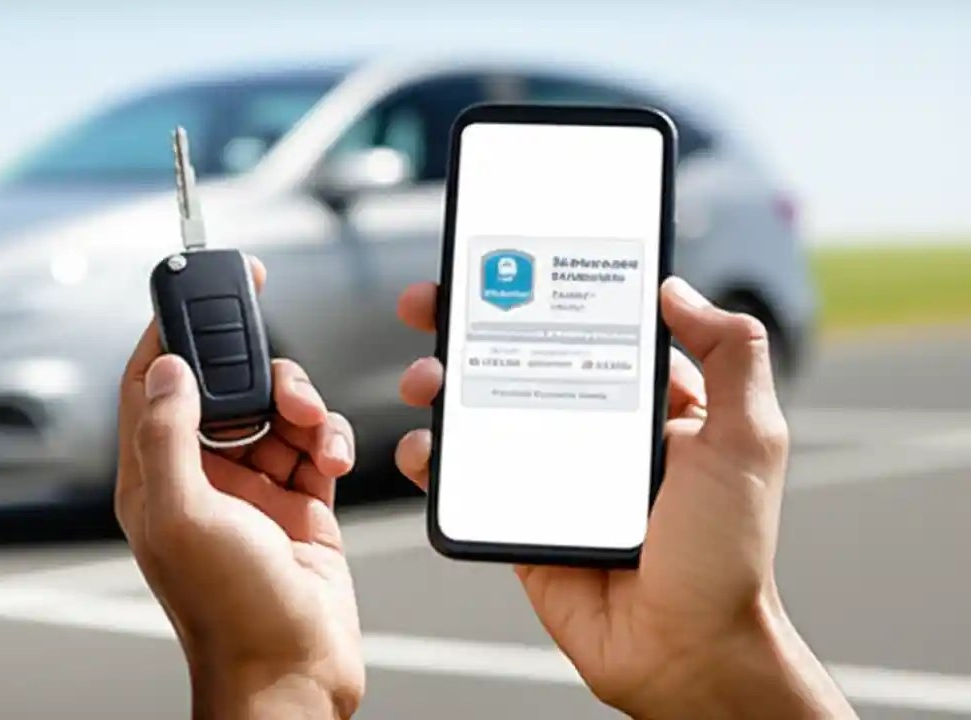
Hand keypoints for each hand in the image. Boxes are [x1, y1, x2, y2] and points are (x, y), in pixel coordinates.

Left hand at [116, 259, 362, 719]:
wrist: (294, 673)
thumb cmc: (232, 613)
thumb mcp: (183, 516)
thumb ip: (168, 436)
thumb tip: (168, 370)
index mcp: (158, 477)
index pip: (154, 384)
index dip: (171, 331)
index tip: (195, 288)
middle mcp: (204, 478)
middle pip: (226, 389)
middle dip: (258, 370)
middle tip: (281, 371)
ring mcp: (254, 490)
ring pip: (278, 411)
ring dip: (302, 408)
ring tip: (312, 431)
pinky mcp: (301, 503)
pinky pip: (315, 444)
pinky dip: (328, 440)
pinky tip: (331, 461)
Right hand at [394, 277, 854, 718]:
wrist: (683, 652)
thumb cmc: (727, 553)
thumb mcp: (747, 441)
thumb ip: (730, 355)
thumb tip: (676, 286)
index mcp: (647, 404)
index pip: (587, 327)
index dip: (543, 290)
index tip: (506, 258)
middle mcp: (594, 430)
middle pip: (519, 359)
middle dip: (468, 325)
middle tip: (430, 303)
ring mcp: (550, 472)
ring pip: (482, 411)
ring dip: (441, 385)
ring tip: (423, 379)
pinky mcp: (517, 515)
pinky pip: (466, 478)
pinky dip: (434, 459)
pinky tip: (423, 446)